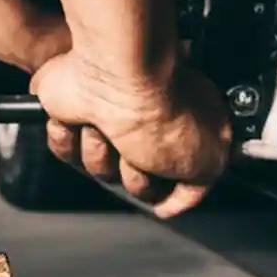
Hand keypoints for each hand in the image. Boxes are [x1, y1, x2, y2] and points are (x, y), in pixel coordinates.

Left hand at [30, 52, 230, 217]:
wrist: (114, 77)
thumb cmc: (160, 107)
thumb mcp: (210, 162)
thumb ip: (200, 186)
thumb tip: (179, 199)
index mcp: (187, 125)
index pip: (177, 177)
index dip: (170, 186)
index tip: (167, 176)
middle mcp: (147, 120)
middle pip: (136, 181)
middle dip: (135, 174)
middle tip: (140, 147)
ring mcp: (110, 117)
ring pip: (99, 169)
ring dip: (103, 155)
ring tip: (112, 127)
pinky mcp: (75, 112)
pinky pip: (67, 150)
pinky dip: (74, 139)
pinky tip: (88, 119)